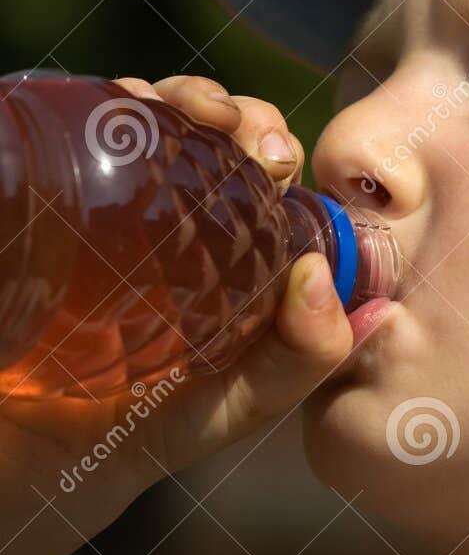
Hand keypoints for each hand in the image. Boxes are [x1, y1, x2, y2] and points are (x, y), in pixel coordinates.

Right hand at [0, 76, 352, 554]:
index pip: (254, 160)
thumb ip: (303, 357)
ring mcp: (100, 197)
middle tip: (232, 130)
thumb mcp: (241, 399)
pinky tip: (108, 110)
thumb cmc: (152, 428)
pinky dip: (90, 104)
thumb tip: (344, 290)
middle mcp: (164, 205)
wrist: (37, 459)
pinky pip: (68, 129)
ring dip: (160, 95)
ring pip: (134, 114)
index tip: (276, 154)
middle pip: (199, 124)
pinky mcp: (41, 197)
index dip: (269, 138)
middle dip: (223, 106)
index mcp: (223, 237)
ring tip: (167, 108)